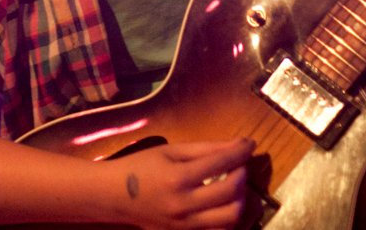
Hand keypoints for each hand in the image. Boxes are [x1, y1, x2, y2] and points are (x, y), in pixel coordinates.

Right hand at [108, 138, 254, 229]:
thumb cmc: (142, 166)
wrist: (115, 196)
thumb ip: (206, 149)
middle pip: (231, 194)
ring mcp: (184, 226)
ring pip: (230, 219)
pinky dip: (228, 218)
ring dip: (240, 199)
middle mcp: (184, 206)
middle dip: (243, 175)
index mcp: (179, 178)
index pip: (222, 163)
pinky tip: (224, 203)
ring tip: (234, 185)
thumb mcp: (173, 150)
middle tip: (239, 165)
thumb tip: (238, 145)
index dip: (241, 151)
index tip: (250, 144)